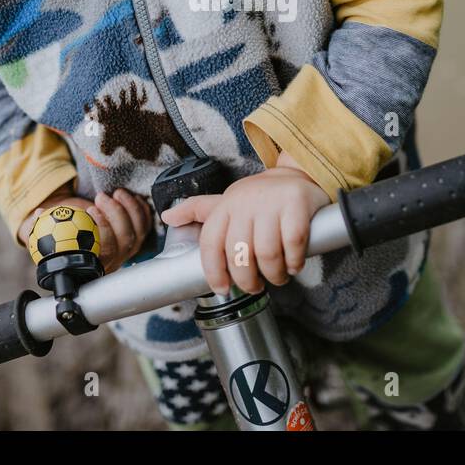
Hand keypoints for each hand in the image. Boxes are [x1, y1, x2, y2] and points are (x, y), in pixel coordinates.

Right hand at [19, 186, 151, 274]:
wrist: (71, 229)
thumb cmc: (58, 231)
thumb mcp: (43, 230)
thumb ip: (37, 225)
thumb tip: (37, 214)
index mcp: (93, 264)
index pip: (106, 252)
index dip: (104, 231)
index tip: (91, 209)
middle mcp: (113, 260)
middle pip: (125, 240)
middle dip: (116, 215)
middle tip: (101, 197)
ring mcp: (127, 250)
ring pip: (137, 232)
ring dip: (128, 209)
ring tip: (114, 192)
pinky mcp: (136, 237)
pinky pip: (145, 224)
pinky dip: (140, 208)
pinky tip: (127, 196)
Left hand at [160, 152, 328, 295]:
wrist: (297, 175)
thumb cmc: (260, 197)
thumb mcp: (227, 201)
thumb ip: (198, 210)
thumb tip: (168, 217)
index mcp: (226, 205)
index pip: (210, 242)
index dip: (213, 271)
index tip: (223, 288)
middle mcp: (245, 202)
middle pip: (239, 254)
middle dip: (247, 280)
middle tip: (256, 286)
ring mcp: (272, 202)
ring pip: (267, 253)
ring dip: (274, 274)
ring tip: (279, 277)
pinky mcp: (297, 203)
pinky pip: (293, 243)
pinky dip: (294, 261)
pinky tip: (294, 264)